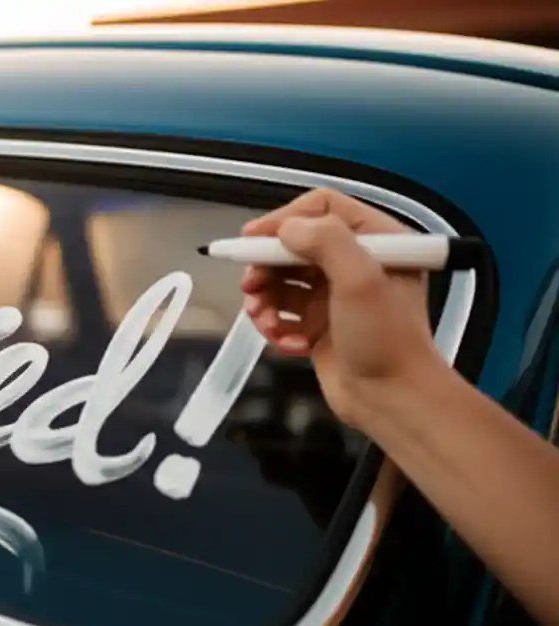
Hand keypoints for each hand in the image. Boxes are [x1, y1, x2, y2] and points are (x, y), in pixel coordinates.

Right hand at [240, 188, 444, 427]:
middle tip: (250, 286)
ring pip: (282, 281)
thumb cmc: (383, 337)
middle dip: (266, 265)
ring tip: (263, 322)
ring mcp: (334, 296)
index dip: (284, 219)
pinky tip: (286, 344)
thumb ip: (325, 241)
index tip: (252, 239)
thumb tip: (284, 229)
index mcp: (375, 241)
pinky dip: (276, 326)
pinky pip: (283, 314)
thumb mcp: (360, 280)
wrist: (391, 401)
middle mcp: (354, 263)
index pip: (322, 208)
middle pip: (294, 245)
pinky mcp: (319, 326)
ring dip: (265, 300)